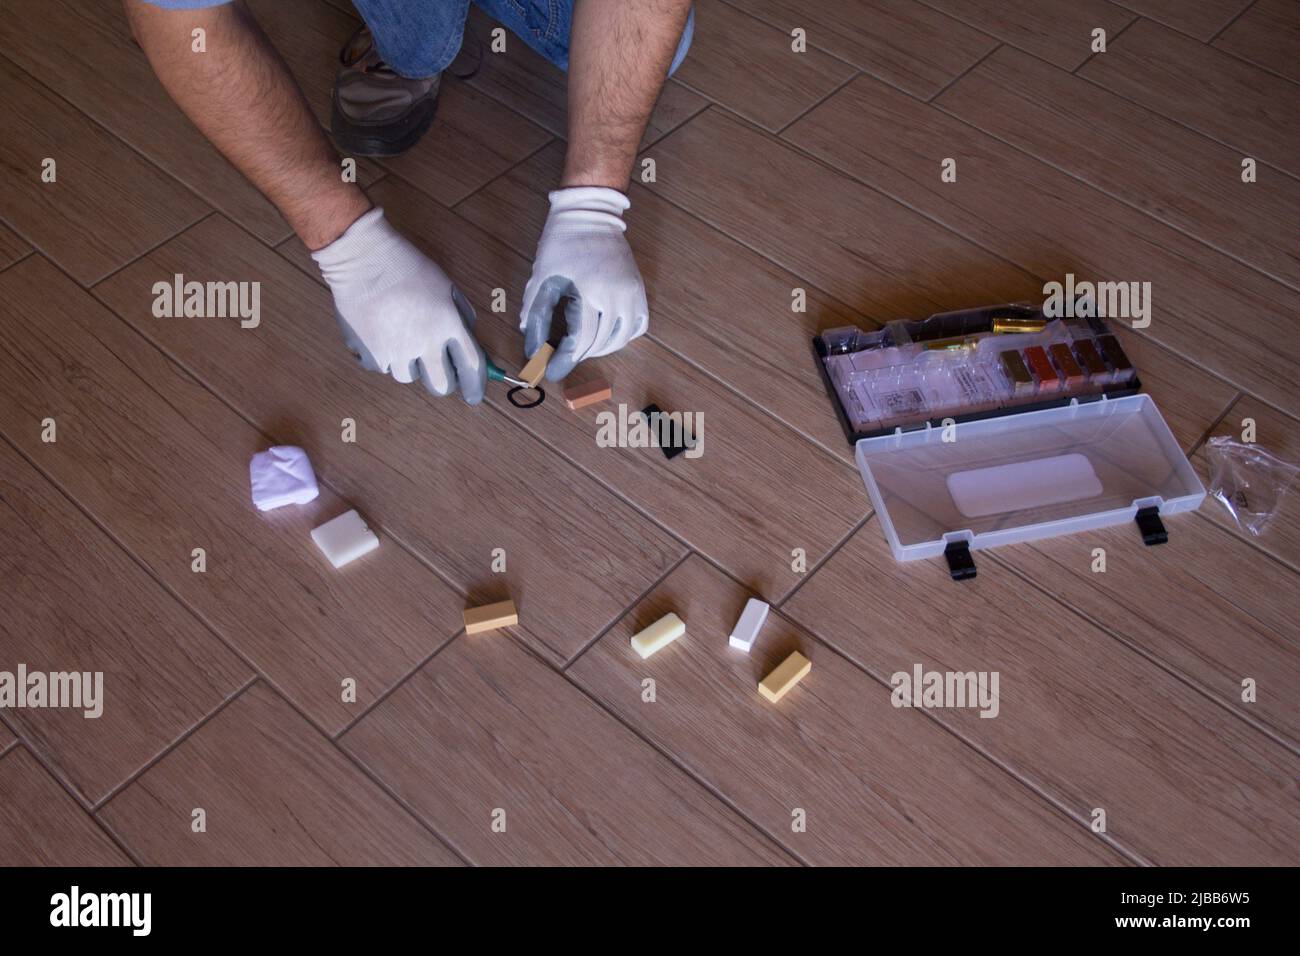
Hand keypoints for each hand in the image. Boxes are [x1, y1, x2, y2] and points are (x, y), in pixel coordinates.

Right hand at [311, 207, 486, 403]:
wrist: (362, 259)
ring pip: (409, 377)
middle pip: (441, 385)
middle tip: (439, 373)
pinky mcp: (371, 355)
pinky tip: (381, 334)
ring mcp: (396, 352)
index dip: (475, 386)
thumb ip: (461, 315)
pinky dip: (384, 356)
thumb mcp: (446, 286)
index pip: (471, 367)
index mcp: (448, 324)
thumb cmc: (406, 266)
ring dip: (410, 364)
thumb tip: (468, 339)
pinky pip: (382, 367)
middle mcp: (425, 343)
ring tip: (402, 337)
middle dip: (444, 382)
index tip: (474, 396)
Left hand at [519, 187, 648, 380]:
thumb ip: (535, 312)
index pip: (580, 340)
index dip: (564, 360)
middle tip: (561, 359)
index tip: (551, 372)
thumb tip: (531, 346)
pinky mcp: (639, 290)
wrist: (591, 213)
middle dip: (578, 357)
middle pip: (599, 343)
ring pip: (620, 339)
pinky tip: (607, 337)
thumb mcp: (542, 276)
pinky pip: (637, 326)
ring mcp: (631, 293)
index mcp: (589, 290)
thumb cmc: (562, 242)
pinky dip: (623, 337)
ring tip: (582, 349)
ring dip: (600, 350)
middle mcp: (615, 294)